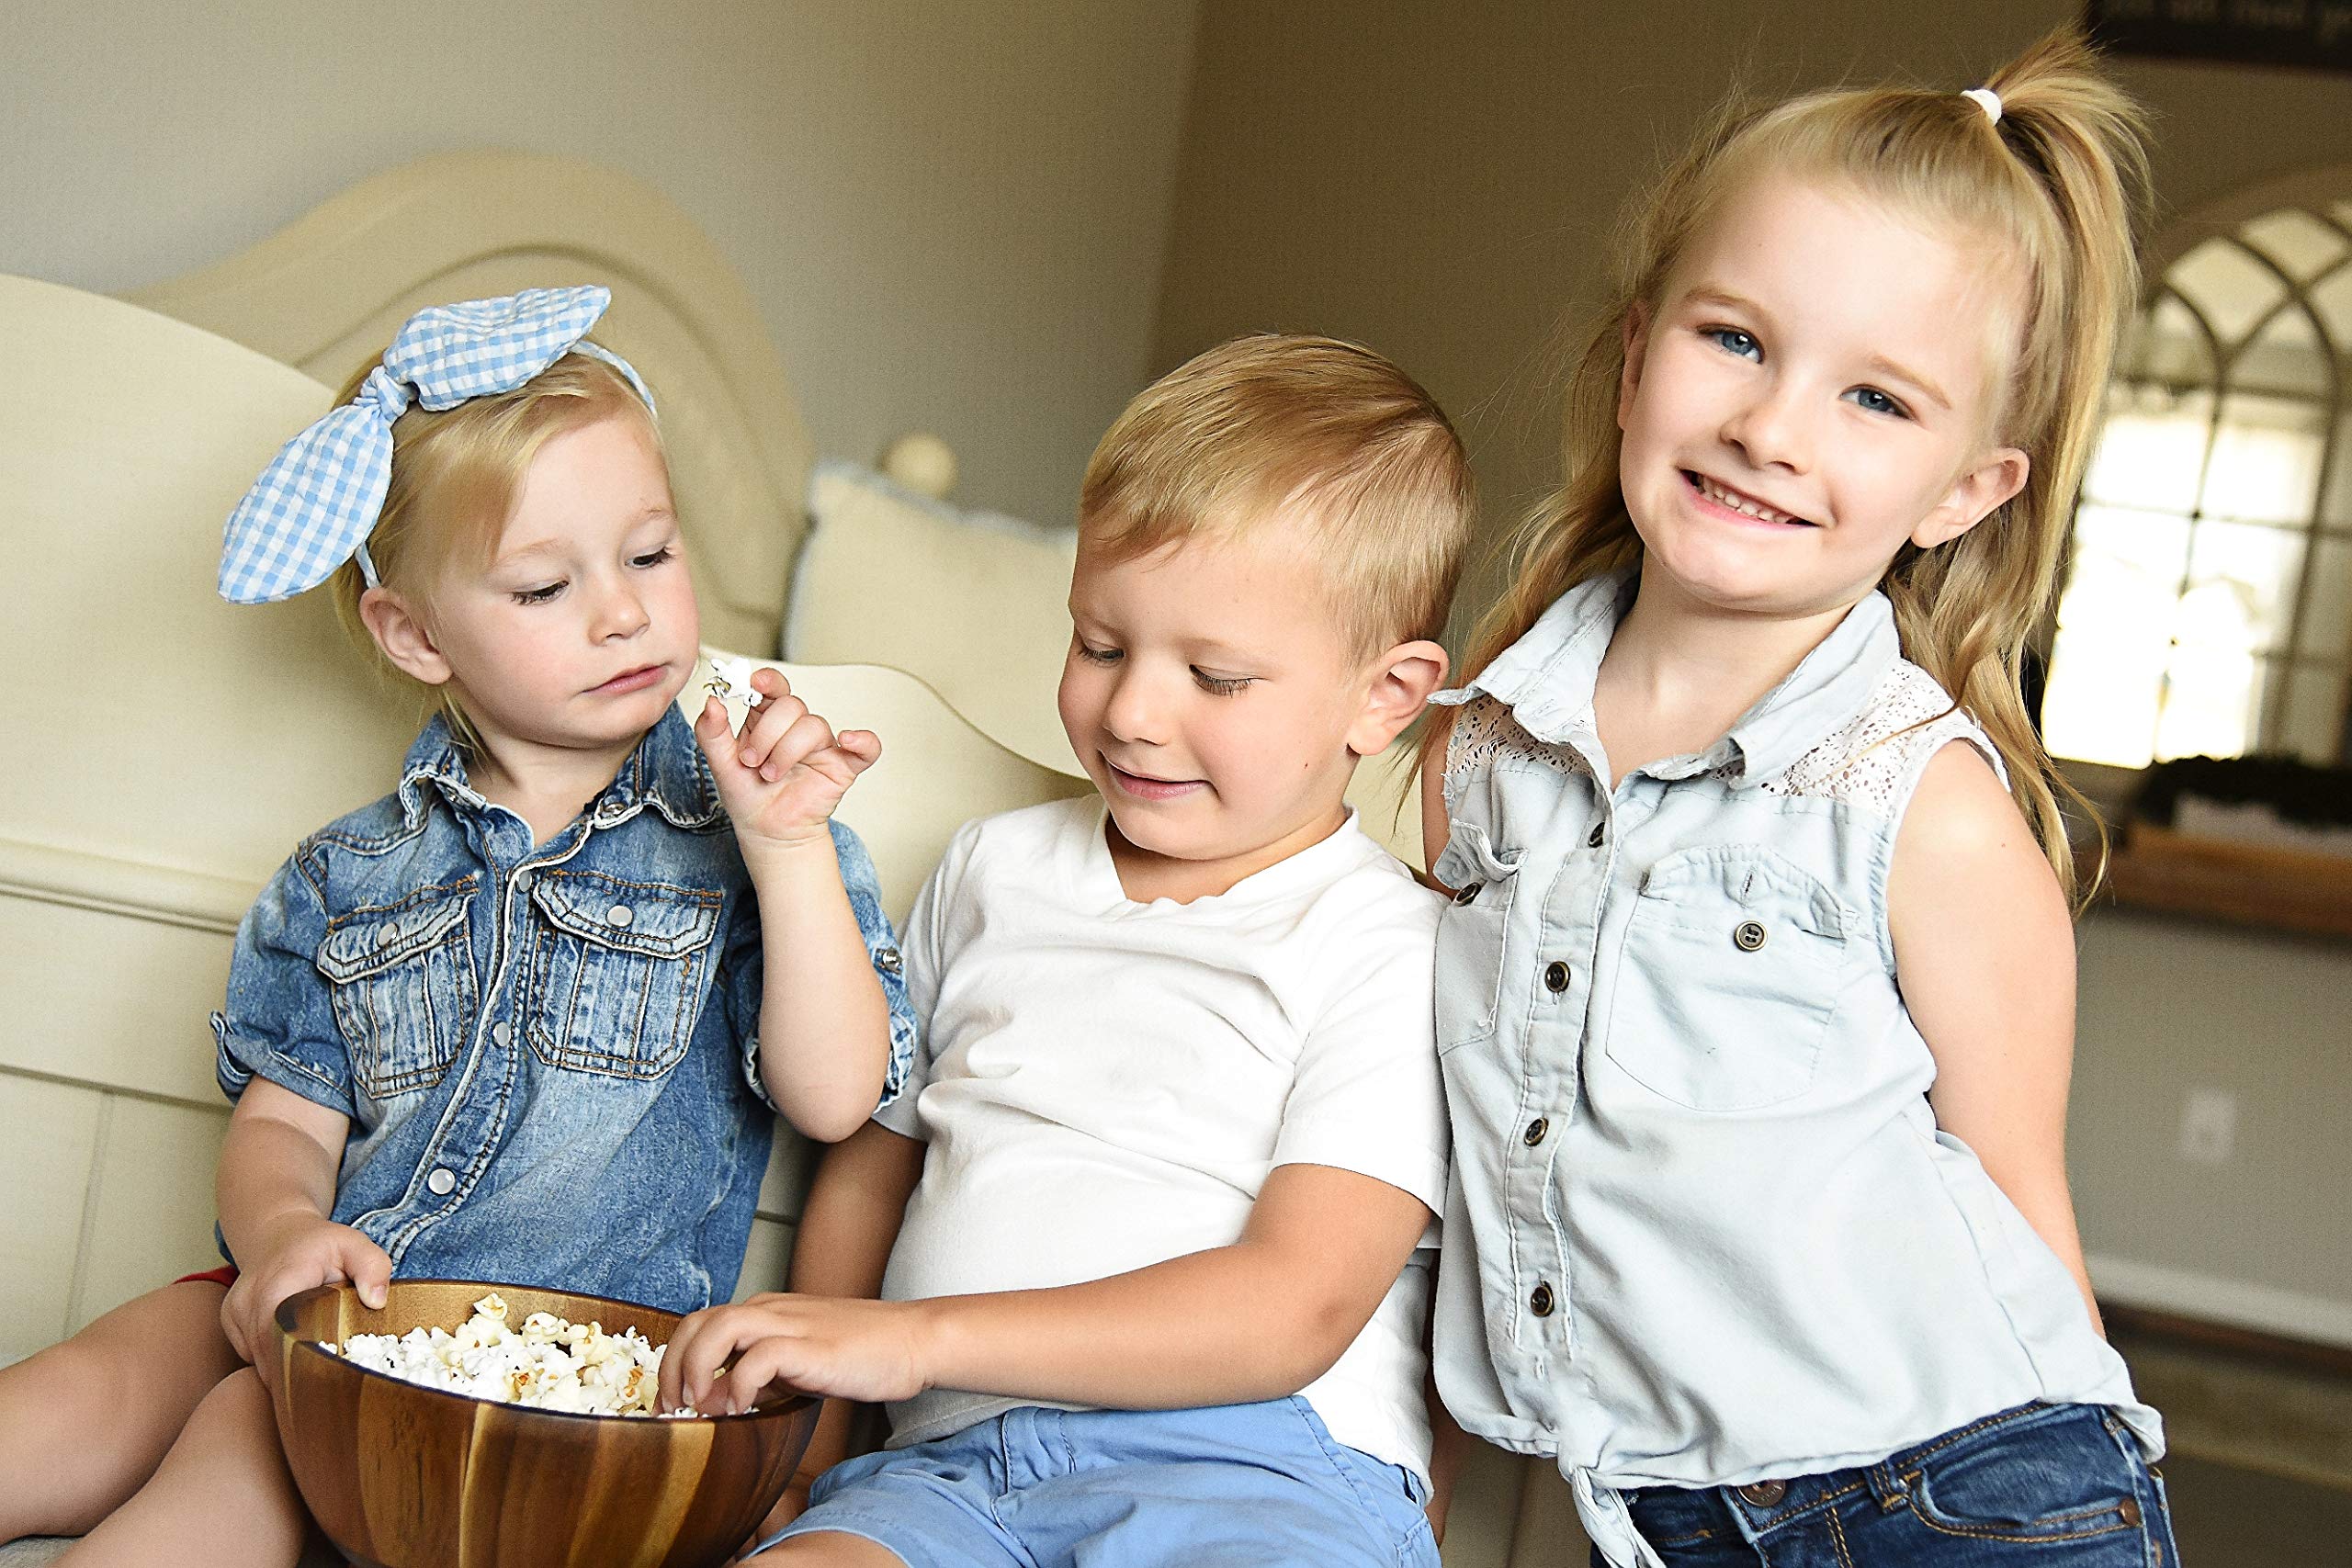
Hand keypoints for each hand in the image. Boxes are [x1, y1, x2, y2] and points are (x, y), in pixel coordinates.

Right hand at [220, 1213, 390, 1388]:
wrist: (278, 1233)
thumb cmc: (320, 1243)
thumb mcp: (354, 1244)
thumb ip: (373, 1267)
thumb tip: (376, 1302)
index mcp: (280, 1284)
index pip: (284, 1337)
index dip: (306, 1360)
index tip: (331, 1370)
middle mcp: (249, 1301)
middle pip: (270, 1356)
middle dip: (299, 1371)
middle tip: (329, 1379)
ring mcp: (234, 1313)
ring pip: (259, 1360)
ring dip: (285, 1366)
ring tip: (314, 1363)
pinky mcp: (230, 1322)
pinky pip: (251, 1354)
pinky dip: (272, 1357)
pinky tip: (294, 1348)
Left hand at [660, 1293, 930, 1414]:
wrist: (913, 1341)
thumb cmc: (859, 1354)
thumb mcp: (795, 1363)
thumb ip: (755, 1375)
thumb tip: (712, 1400)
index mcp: (764, 1312)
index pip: (698, 1323)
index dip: (673, 1361)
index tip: (671, 1402)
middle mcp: (770, 1311)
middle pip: (698, 1322)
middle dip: (673, 1367)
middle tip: (674, 1408)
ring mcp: (792, 1325)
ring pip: (721, 1328)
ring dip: (698, 1369)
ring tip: (700, 1406)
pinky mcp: (812, 1347)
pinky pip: (760, 1357)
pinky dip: (740, 1384)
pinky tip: (743, 1410)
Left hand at [695, 669, 881, 860]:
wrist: (766, 833)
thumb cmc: (748, 797)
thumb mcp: (720, 763)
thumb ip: (711, 732)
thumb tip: (711, 701)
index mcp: (767, 720)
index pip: (773, 689)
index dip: (768, 681)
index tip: (754, 684)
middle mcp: (795, 729)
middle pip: (792, 706)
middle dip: (767, 735)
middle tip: (753, 762)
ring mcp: (821, 746)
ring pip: (813, 726)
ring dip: (787, 752)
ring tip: (772, 775)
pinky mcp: (842, 767)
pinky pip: (865, 750)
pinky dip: (863, 741)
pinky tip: (848, 740)